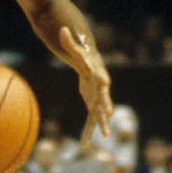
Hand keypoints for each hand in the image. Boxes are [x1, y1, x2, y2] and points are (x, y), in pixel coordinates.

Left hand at [60, 26, 112, 147]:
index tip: (105, 82)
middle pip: (104, 97)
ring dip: (101, 123)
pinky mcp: (93, 106)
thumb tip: (62, 29)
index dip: (102, 79)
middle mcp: (102, 89)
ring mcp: (98, 99)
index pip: (101, 76)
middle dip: (106, 105)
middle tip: (110, 113)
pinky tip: (85, 143)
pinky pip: (90, 120)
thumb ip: (69, 41)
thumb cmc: (84, 57)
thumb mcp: (76, 51)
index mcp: (98, 75)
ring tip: (104, 134)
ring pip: (100, 113)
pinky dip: (88, 131)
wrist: (92, 66)